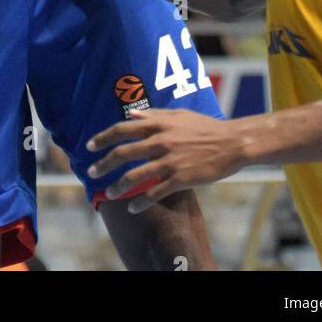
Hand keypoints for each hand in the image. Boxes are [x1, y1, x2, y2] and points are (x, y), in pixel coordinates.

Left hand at [86, 109, 245, 210]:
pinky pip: (155, 192)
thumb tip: (132, 114)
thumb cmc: (205, 127)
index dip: (103, 137)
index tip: (90, 146)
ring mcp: (169, 160)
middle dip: (103, 164)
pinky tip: (133, 208)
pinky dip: (141, 202)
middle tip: (91, 172)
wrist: (231, 143)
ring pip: (135, 176)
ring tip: (109, 194)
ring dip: (118, 187)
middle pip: (123, 153)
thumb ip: (154, 115)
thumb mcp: (179, 114)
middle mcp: (160, 141)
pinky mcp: (180, 178)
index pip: (122, 129)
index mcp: (158, 124)